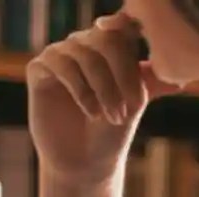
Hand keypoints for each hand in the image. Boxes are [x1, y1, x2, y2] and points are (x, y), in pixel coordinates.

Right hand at [26, 13, 181, 183]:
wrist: (83, 162)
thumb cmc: (112, 130)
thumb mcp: (136, 99)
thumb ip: (145, 73)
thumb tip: (159, 58)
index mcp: (110, 43)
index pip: (124, 32)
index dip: (133, 62)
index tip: (138, 99)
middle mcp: (84, 43)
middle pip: (106, 40)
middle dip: (120, 76)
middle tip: (126, 110)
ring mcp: (60, 54)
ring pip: (85, 53)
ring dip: (102, 87)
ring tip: (109, 116)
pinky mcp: (38, 69)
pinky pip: (60, 64)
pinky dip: (80, 89)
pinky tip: (91, 112)